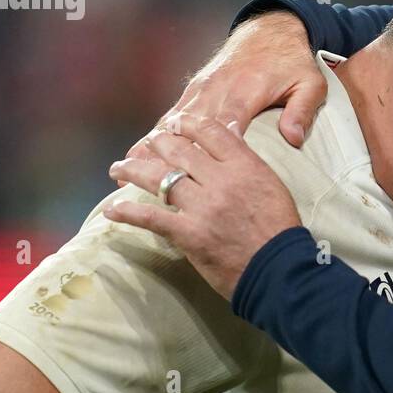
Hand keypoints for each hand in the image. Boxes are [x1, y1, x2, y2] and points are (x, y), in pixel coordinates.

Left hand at [105, 113, 301, 299]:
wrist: (279, 269)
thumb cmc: (280, 228)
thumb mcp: (271, 184)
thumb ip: (247, 157)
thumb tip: (230, 128)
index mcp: (244, 166)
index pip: (210, 132)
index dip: (188, 123)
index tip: (175, 122)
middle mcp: (220, 181)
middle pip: (179, 151)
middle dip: (157, 143)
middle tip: (147, 142)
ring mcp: (202, 207)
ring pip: (159, 179)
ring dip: (133, 170)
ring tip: (118, 168)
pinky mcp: (189, 234)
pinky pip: (152, 218)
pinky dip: (129, 213)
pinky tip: (113, 209)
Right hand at [121, 11, 325, 183]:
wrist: (271, 30)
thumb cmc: (293, 61)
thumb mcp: (310, 83)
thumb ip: (303, 110)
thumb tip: (293, 139)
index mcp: (246, 91)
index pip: (223, 124)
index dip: (206, 149)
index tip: (190, 175)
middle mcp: (217, 90)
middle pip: (188, 127)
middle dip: (166, 155)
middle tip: (145, 182)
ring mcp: (202, 89)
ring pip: (172, 121)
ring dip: (150, 146)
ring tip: (127, 171)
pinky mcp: (195, 89)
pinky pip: (172, 114)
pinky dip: (154, 134)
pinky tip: (136, 154)